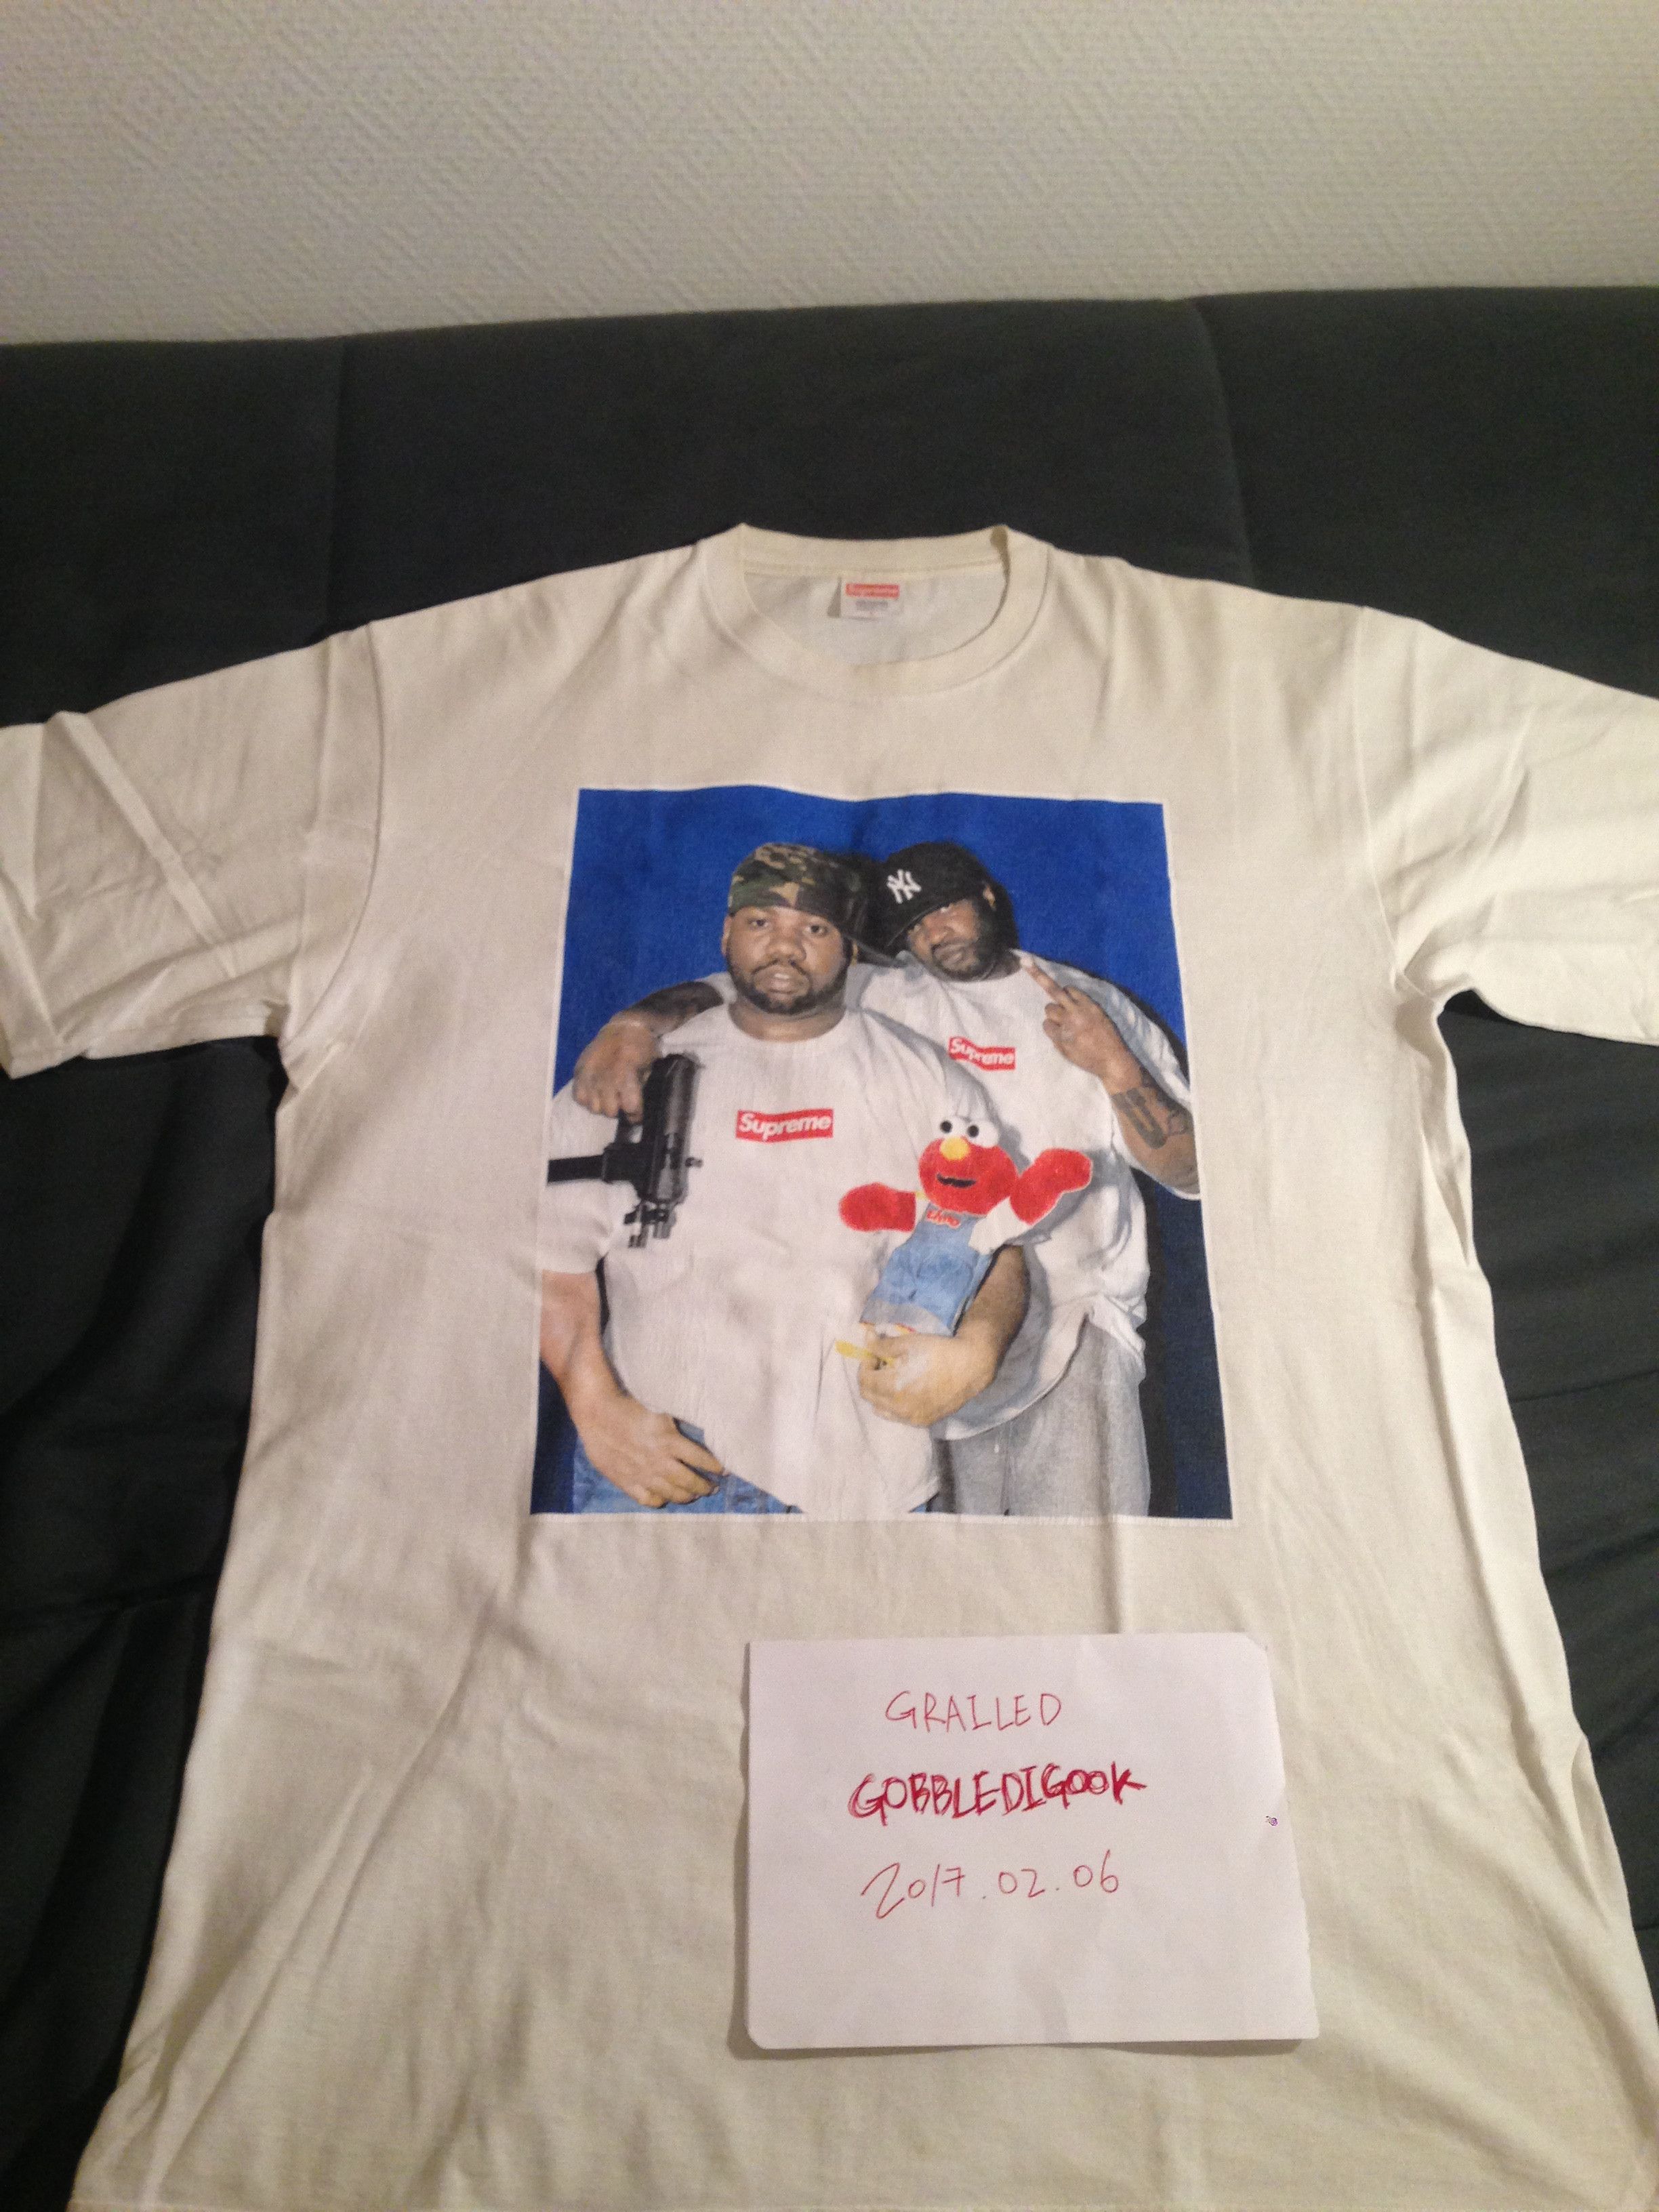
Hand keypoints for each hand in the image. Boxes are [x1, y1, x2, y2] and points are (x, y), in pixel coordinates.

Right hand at [573, 1015, 659, 1120]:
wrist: (623, 1027)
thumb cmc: (641, 1047)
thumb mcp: (648, 1067)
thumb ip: (640, 1087)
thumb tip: (633, 1106)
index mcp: (625, 1073)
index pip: (629, 1107)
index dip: (635, 1114)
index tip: (637, 1113)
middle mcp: (605, 1076)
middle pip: (609, 1111)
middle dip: (618, 1109)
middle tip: (622, 1101)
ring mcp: (589, 1074)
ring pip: (594, 1107)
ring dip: (602, 1105)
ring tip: (608, 1096)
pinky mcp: (579, 1072)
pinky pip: (579, 1097)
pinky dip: (587, 1098)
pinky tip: (595, 1092)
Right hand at [578, 1394, 723, 1505]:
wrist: (597, 1412)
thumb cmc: (630, 1404)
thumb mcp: (661, 1408)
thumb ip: (680, 1421)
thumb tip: (704, 1421)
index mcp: (669, 1441)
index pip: (702, 1459)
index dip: (716, 1467)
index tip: (725, 1470)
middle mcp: (659, 1461)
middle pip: (689, 1481)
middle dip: (705, 1486)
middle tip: (713, 1488)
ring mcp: (643, 1475)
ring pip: (671, 1494)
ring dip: (687, 1496)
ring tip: (694, 1495)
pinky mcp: (626, 1482)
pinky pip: (648, 1499)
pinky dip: (660, 1501)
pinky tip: (665, 1498)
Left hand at [856, 1326, 997, 1427]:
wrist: (970, 1367)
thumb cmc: (938, 1351)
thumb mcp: (907, 1343)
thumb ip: (882, 1345)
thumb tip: (865, 1338)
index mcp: (893, 1387)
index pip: (863, 1381)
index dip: (865, 1364)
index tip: (875, 1354)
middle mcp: (900, 1408)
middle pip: (869, 1397)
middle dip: (870, 1378)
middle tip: (882, 1364)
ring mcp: (912, 1418)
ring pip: (881, 1409)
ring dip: (880, 1393)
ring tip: (893, 1377)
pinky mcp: (923, 1421)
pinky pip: (898, 1417)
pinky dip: (893, 1404)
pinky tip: (904, 1390)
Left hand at [1024, 958, 1141, 1087]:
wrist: (1111, 1060)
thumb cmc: (1108, 1038)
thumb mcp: (1101, 1016)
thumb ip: (1085, 1006)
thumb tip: (1067, 1000)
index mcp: (1090, 1005)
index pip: (1070, 988)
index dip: (1065, 992)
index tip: (1052, 983)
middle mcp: (1077, 1012)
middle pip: (1053, 990)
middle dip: (1040, 978)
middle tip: (1026, 963)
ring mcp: (1068, 1025)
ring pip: (1048, 1010)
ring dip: (1053, 1016)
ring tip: (1065, 1027)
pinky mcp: (1061, 1039)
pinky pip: (1047, 1027)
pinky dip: (1052, 1030)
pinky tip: (1063, 1037)